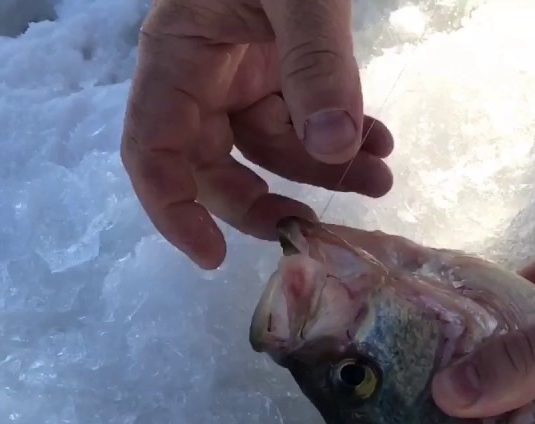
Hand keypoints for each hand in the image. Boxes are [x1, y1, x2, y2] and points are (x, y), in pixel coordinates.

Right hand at [121, 0, 394, 268]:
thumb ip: (317, 64)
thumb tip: (336, 150)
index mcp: (176, 56)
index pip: (152, 151)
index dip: (172, 210)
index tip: (212, 256)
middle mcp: (201, 74)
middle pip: (215, 166)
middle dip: (268, 198)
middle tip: (318, 229)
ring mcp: (242, 71)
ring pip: (272, 148)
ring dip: (325, 169)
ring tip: (383, 175)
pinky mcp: (281, 66)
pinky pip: (305, 119)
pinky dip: (341, 135)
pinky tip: (380, 142)